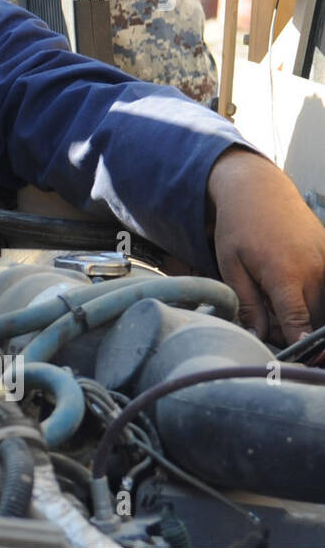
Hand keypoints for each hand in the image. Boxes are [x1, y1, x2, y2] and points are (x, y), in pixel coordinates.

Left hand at [208, 148, 324, 344]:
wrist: (258, 189)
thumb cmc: (239, 226)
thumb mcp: (231, 266)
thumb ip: (247, 303)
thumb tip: (257, 334)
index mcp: (286, 274)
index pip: (299, 321)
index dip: (297, 343)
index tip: (293, 358)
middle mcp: (314, 269)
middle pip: (314, 317)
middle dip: (295, 328)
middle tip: (267, 324)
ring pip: (324, 303)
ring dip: (306, 311)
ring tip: (275, 303)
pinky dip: (313, 294)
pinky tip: (291, 288)